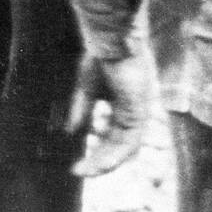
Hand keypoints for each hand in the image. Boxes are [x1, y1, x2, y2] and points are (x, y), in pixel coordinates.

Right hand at [67, 38, 153, 176]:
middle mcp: (134, 110)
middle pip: (120, 145)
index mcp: (125, 104)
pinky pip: (131, 141)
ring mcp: (139, 111)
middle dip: (99, 161)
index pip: (114, 136)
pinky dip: (115, 156)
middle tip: (78, 170)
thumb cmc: (102, 56)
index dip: (97, 151)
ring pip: (126, 148)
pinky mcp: (139, 110)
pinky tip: (100, 165)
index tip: (76, 164)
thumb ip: (83, 108)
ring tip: (85, 171)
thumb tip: (71, 132)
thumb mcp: (88, 88)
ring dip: (105, 162)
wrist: (112, 40)